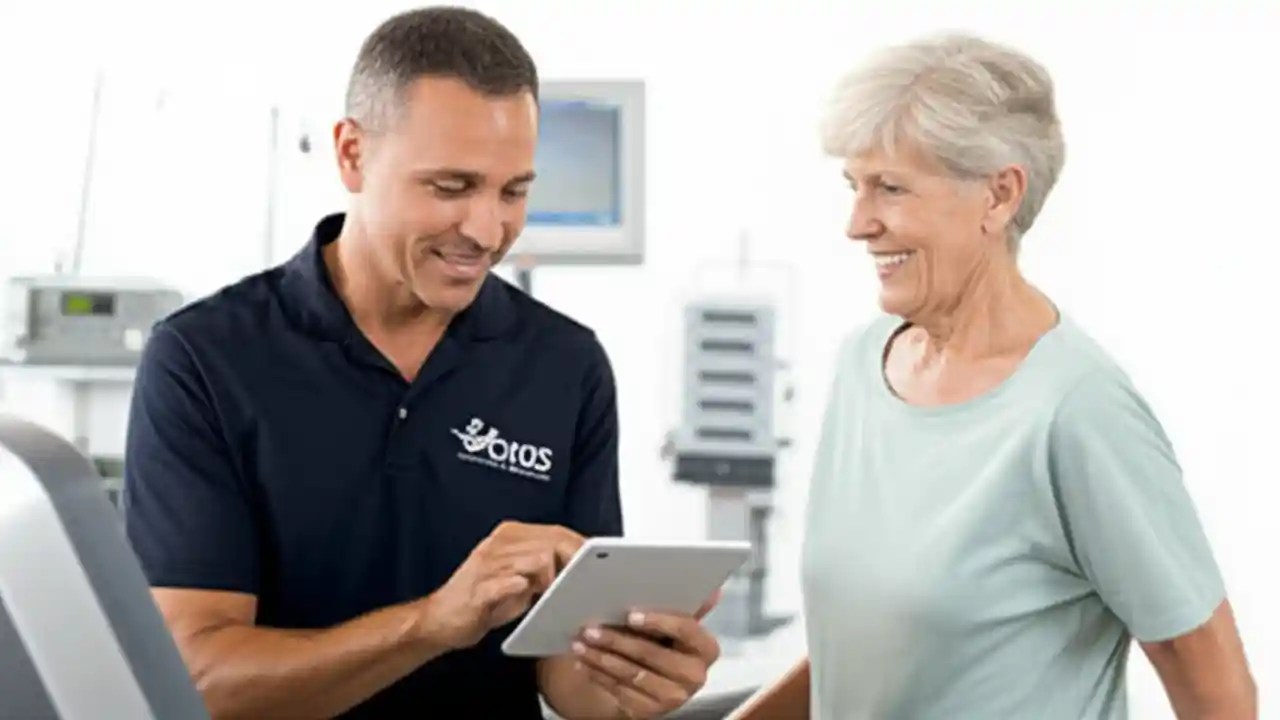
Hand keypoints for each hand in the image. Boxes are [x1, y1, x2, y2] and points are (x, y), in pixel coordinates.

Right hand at [420, 521, 583, 649]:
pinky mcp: (479, 588)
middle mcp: (499, 544)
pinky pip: (510, 583)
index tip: (599, 564)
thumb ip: (542, 570)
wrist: (439, 620)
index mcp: (508, 537)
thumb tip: (579, 570)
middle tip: (585, 583)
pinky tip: (531, 596)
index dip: (580, 547)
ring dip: (555, 580)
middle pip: (551, 542)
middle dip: (573, 562)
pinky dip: (525, 589)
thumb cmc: (482, 602)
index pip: (555, 532)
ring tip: (561, 597)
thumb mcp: (518, 581)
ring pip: (537, 559)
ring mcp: (487, 564)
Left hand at [572, 591, 721, 718]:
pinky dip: (598, 674)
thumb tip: (712, 589)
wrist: (652, 680)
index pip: (686, 629)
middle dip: (617, 640)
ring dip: (601, 657)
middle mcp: (695, 676)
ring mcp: (673, 697)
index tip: (630, 614)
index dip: (658, 621)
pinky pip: (619, 691)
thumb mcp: (675, 623)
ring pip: (632, 673)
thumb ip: (687, 605)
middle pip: (653, 654)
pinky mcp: (650, 712)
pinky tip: (583, 662)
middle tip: (589, 628)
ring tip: (580, 643)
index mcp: (706, 648)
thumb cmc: (664, 640)